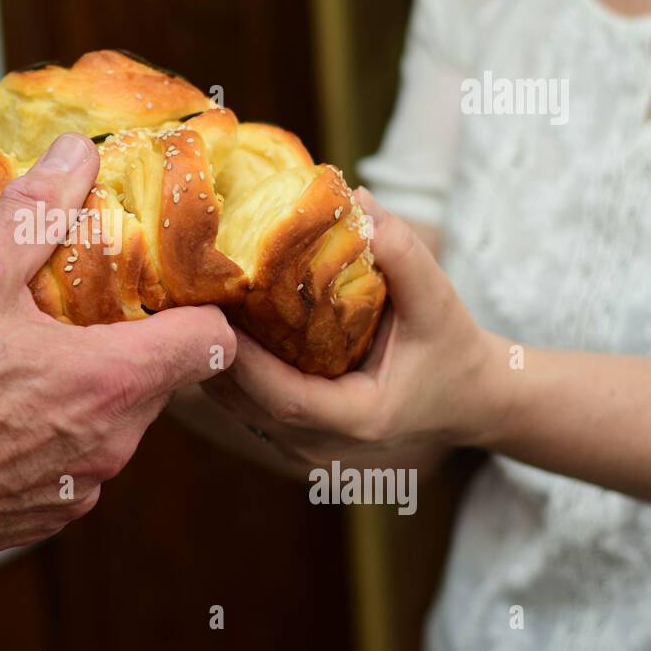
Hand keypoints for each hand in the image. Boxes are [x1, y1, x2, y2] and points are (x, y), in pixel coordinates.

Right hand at [0, 133, 237, 565]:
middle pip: (157, 379)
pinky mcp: (45, 517)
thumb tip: (77, 153)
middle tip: (62, 313)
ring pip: (112, 422)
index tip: (162, 289)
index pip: (209, 342)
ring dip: (83, 391)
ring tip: (17, 364)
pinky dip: (49, 438)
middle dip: (122, 342)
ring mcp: (80, 488)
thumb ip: (35, 208)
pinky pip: (73, 466)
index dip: (193, 307)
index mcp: (110, 379)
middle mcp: (110, 444)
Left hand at [202, 189, 498, 467]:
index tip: (213, 312)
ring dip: (210, 360)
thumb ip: (405, 254)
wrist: (467, 398)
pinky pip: (244, 408)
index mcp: (360, 419)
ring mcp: (303, 450)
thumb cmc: (452, 348)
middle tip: (183, 297)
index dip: (245, 360)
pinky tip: (207, 328)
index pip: (286, 398)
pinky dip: (224, 370)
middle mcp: (323, 446)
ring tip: (185, 306)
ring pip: (238, 410)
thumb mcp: (439, 300)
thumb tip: (356, 199)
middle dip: (212, 353)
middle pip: (248, 405)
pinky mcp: (291, 440)